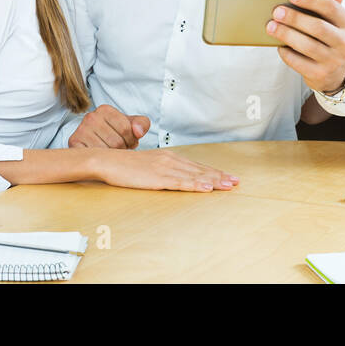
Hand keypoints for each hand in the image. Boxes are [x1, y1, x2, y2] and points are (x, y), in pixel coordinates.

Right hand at [68, 104, 150, 149]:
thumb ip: (142, 124)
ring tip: (110, 152)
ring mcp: (80, 131)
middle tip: (118, 149)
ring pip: (105, 151)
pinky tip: (99, 156)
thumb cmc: (114, 132)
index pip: (127, 129)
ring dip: (111, 157)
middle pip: (116, 142)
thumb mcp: (131, 124)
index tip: (127, 141)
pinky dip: (99, 161)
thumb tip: (138, 132)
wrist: (91, 141)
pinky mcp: (73, 144)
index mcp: (105, 110)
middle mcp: (91, 117)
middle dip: (122, 149)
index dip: (131, 140)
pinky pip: (93, 157)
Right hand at [90, 149, 237, 191]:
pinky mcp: (157, 178)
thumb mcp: (149, 165)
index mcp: (169, 157)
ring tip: (228, 185)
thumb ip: (163, 169)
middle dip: (219, 176)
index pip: (196, 166)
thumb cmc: (126, 166)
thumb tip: (175, 176)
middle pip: (199, 169)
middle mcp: (170, 160)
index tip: (228, 176)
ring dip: (213, 181)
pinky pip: (180, 182)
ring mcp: (165, 168)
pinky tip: (206, 188)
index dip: (213, 172)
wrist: (108, 161)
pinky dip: (195, 184)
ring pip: (194, 175)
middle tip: (236, 182)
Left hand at [265, 0, 344, 93]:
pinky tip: (278, 45)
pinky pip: (299, 63)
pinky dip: (287, 53)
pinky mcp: (320, 75)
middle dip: (295, 18)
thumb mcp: (336, 23)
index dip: (310, 0)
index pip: (331, 8)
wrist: (336, 74)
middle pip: (318, 27)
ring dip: (286, 34)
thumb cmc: (330, 40)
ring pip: (307, 46)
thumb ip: (333, 3)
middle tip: (276, 12)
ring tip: (271, 27)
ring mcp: (333, 61)